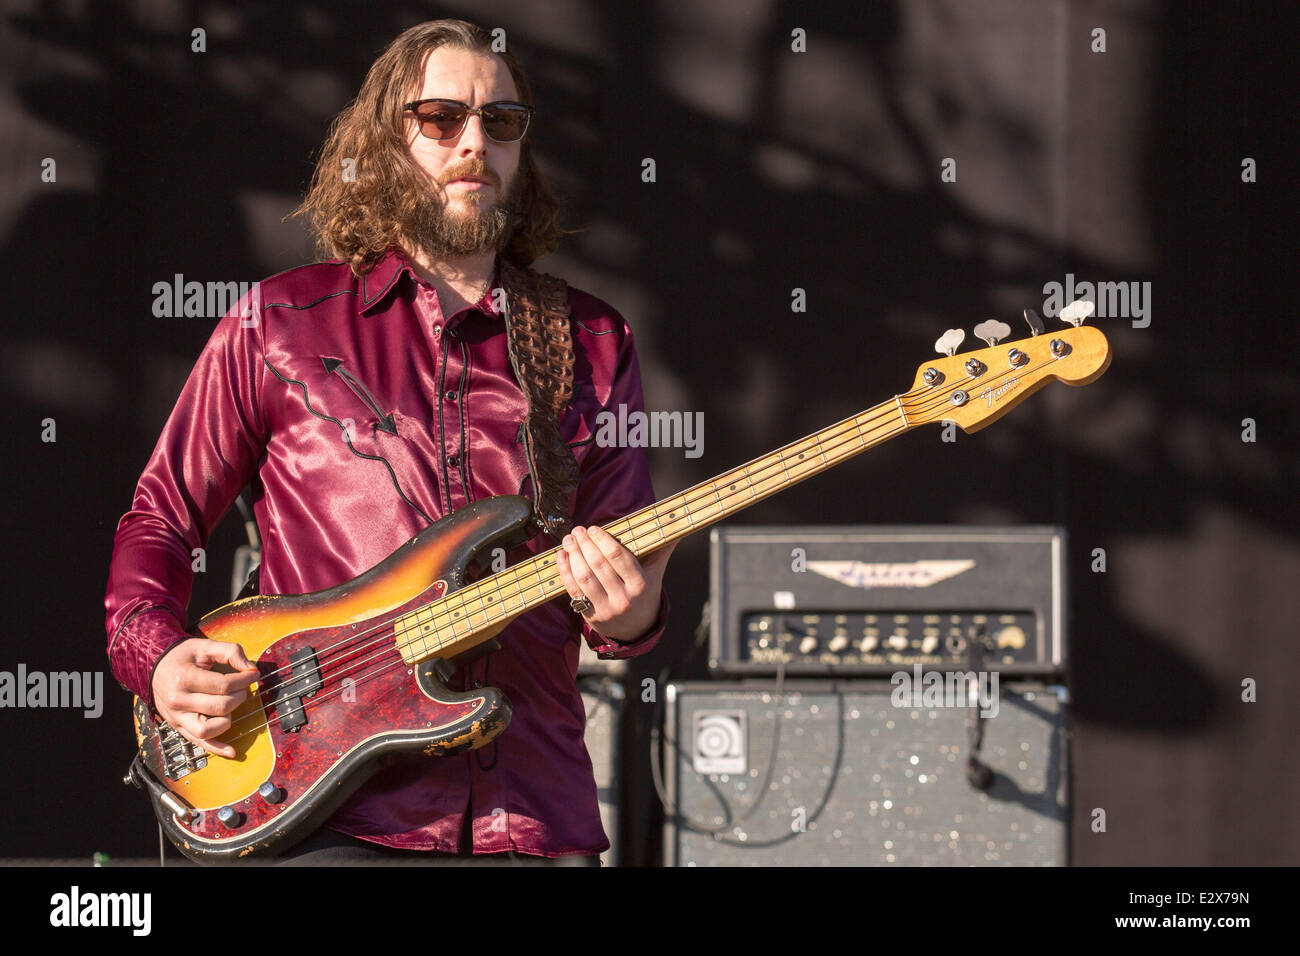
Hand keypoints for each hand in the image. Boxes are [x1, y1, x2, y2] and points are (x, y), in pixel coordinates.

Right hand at [151, 638, 259, 757]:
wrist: (154, 667)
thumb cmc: (181, 656)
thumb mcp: (204, 646)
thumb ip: (230, 651)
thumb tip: (250, 667)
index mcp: (184, 679)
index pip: (223, 686)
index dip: (245, 679)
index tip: (253, 674)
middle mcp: (178, 701)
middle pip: (220, 707)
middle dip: (239, 696)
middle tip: (242, 686)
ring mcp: (176, 717)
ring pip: (209, 729)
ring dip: (228, 718)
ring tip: (230, 703)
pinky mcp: (178, 726)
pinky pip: (198, 743)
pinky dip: (216, 748)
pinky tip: (231, 751)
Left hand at [556, 525, 675, 641]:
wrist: (636, 629)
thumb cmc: (645, 592)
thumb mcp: (655, 572)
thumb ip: (663, 547)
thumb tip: (675, 521)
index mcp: (640, 585)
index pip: (618, 557)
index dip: (602, 540)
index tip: (593, 529)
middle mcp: (623, 598)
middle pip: (599, 566)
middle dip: (585, 545)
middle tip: (578, 530)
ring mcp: (606, 609)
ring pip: (584, 578)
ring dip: (573, 556)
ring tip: (569, 540)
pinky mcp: (591, 616)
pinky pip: (574, 591)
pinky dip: (565, 572)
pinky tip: (562, 556)